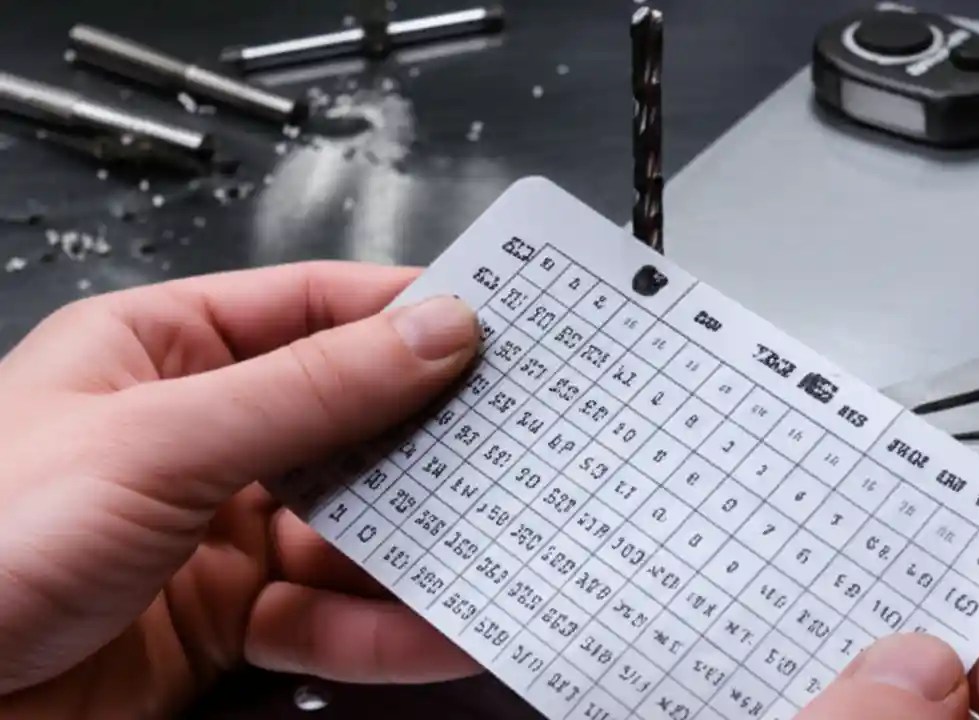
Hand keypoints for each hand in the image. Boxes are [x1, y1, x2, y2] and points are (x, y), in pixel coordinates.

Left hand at [0, 262, 483, 717]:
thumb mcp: (160, 441)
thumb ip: (309, 391)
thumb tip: (432, 331)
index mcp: (162, 351)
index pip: (313, 310)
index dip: (406, 315)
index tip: (495, 329)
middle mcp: (196, 435)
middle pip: (347, 426)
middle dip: (430, 446)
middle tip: (518, 449)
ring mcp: (212, 532)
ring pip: (347, 530)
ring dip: (419, 549)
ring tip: (495, 552)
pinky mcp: (220, 622)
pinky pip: (322, 616)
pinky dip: (380, 630)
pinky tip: (432, 630)